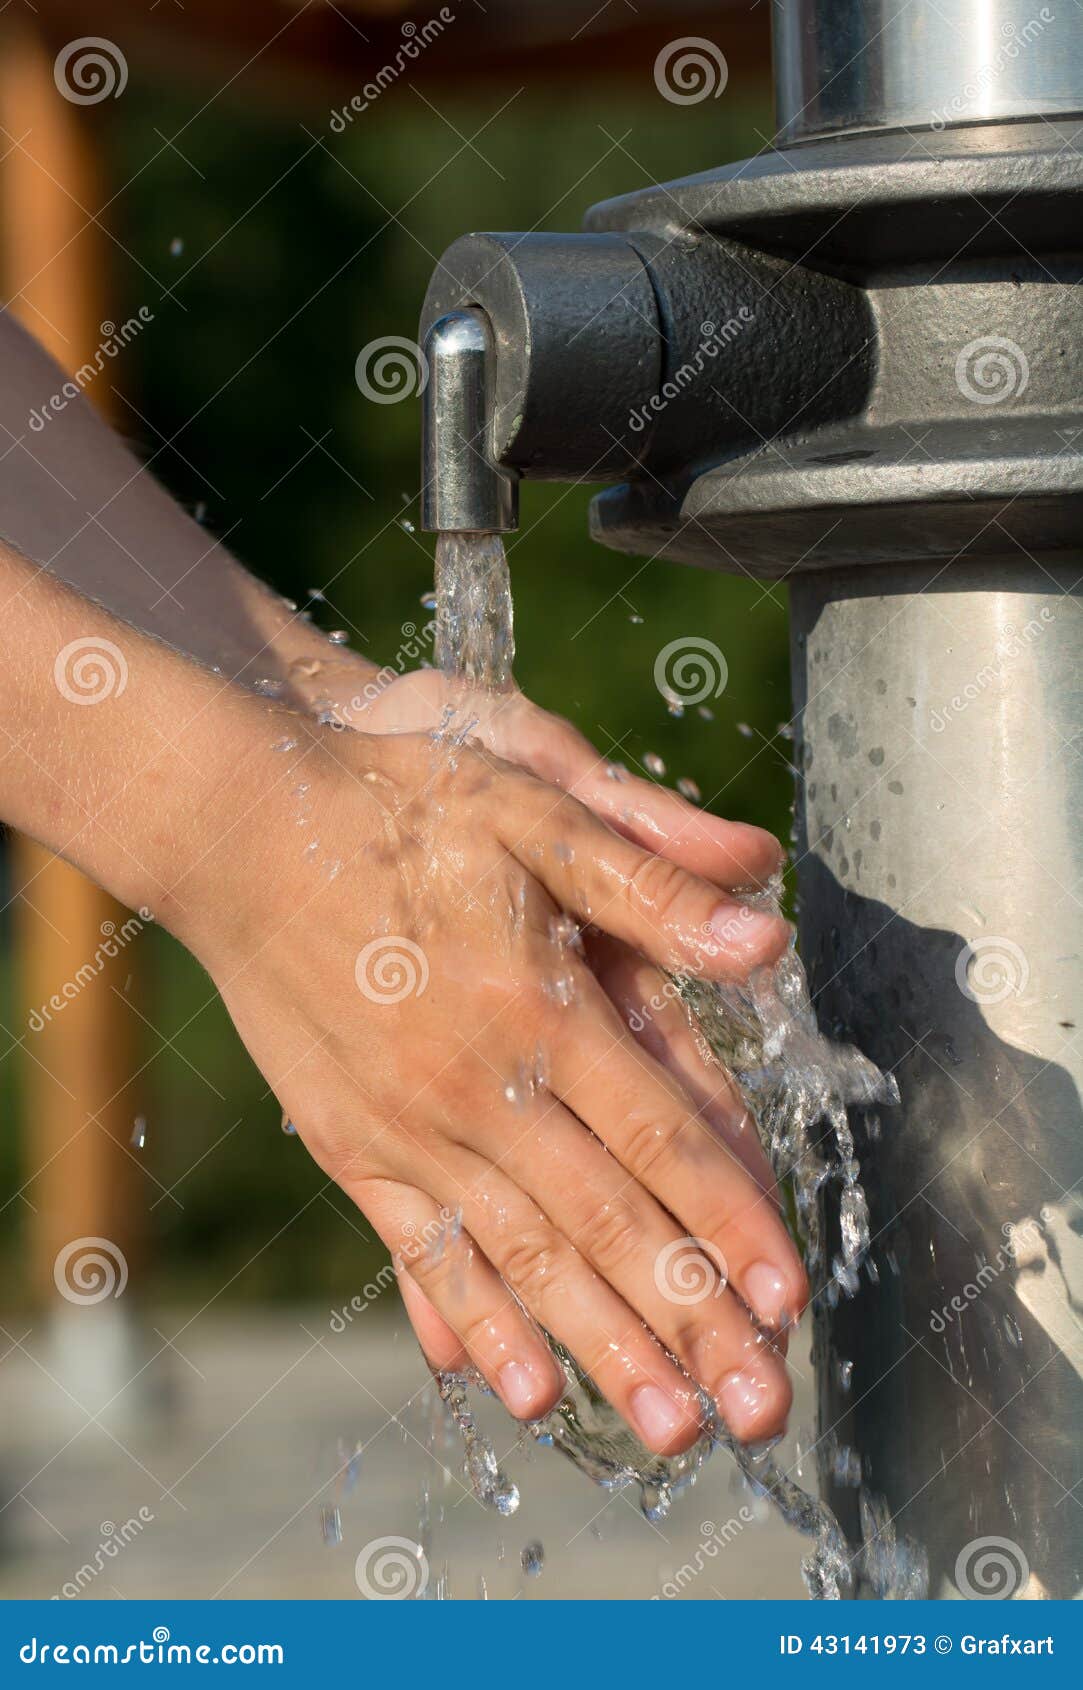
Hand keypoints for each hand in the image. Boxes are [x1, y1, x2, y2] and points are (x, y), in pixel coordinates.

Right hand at [188, 708, 805, 1454]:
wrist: (239, 831)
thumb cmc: (398, 808)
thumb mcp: (532, 808)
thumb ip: (648, 879)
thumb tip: (763, 936)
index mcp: (537, 1008)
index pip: (662, 1138)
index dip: (733, 1222)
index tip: (792, 1301)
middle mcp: (476, 1088)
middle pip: (607, 1223)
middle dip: (692, 1322)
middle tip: (760, 1410)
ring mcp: (406, 1130)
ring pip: (525, 1260)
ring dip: (604, 1351)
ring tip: (669, 1431)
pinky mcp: (349, 1148)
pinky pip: (422, 1254)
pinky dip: (477, 1323)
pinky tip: (523, 1391)